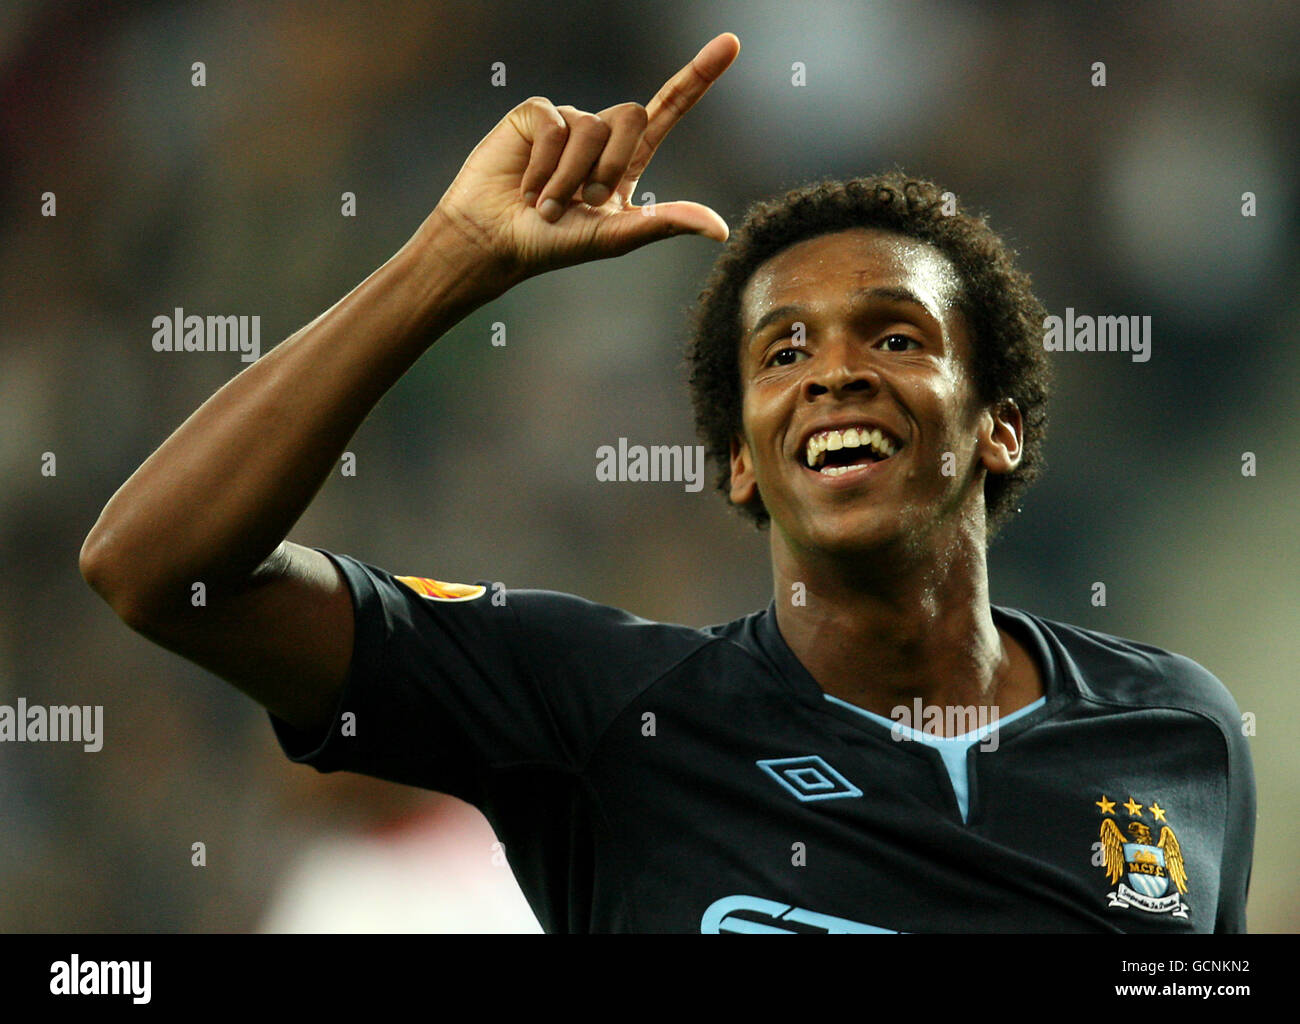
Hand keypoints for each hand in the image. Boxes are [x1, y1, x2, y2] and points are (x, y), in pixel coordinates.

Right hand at [428, 32, 739, 281]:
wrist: (495, 240)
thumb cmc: (552, 244)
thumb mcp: (616, 237)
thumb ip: (665, 222)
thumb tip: (720, 229)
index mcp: (625, 160)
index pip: (668, 109)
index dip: (698, 76)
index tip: (730, 44)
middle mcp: (598, 136)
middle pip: (634, 114)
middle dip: (613, 164)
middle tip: (585, 202)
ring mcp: (567, 122)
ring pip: (593, 126)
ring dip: (571, 177)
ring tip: (547, 204)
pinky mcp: (534, 115)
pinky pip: (556, 124)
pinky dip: (545, 164)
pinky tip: (526, 186)